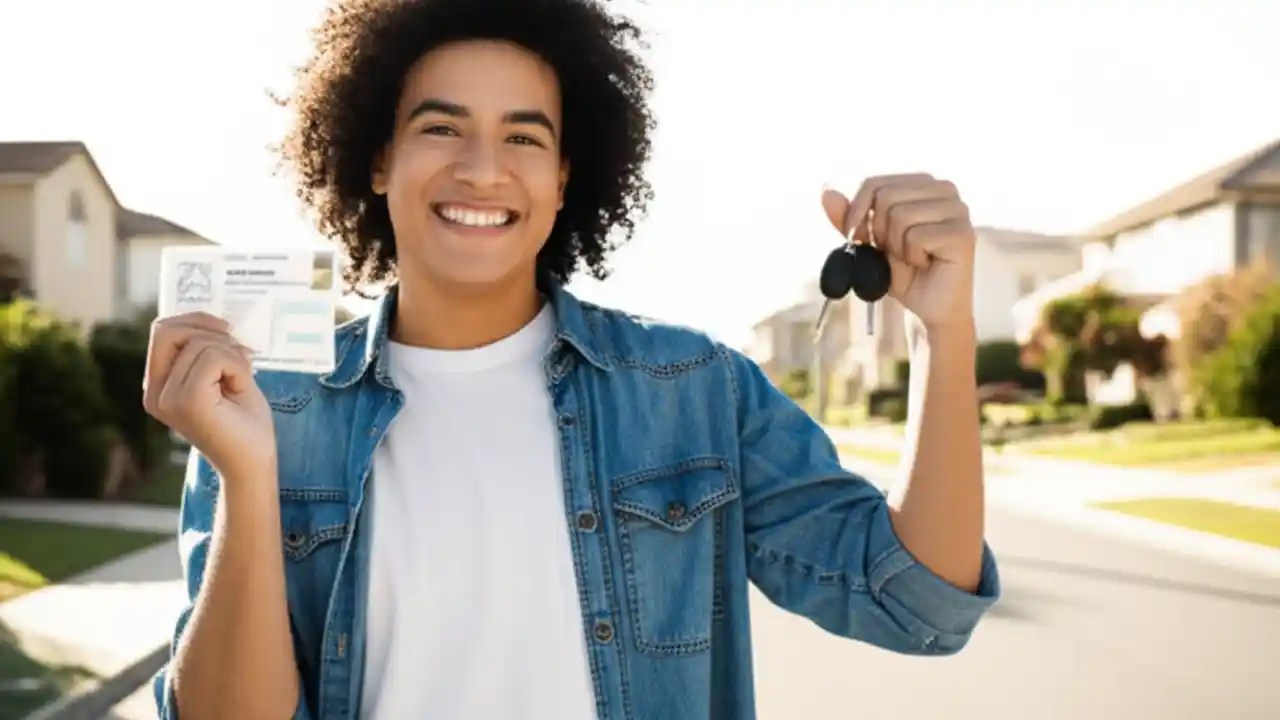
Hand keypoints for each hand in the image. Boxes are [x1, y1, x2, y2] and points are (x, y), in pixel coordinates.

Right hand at [143, 312, 276, 484]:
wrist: (255, 462)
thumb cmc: (244, 421)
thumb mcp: (224, 376)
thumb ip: (210, 351)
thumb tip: (214, 319)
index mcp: (159, 386)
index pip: (161, 332)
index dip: (194, 320)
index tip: (225, 330)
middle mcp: (156, 393)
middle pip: (167, 330)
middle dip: (208, 329)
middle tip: (238, 349)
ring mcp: (169, 398)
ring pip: (200, 343)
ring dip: (232, 354)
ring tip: (240, 380)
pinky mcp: (188, 401)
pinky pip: (215, 357)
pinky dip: (237, 366)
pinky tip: (241, 387)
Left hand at [822, 174, 976, 330]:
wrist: (929, 307)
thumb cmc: (904, 271)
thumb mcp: (868, 241)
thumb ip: (850, 217)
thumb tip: (827, 191)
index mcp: (922, 183)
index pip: (874, 182)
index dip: (857, 211)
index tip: (854, 236)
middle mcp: (944, 189)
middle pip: (885, 196)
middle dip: (878, 231)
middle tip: (893, 251)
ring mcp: (957, 209)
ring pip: (900, 215)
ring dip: (896, 246)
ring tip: (912, 257)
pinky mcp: (962, 233)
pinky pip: (916, 236)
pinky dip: (911, 256)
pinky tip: (925, 263)